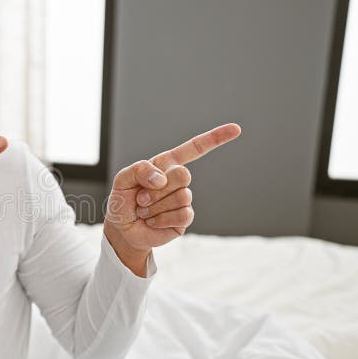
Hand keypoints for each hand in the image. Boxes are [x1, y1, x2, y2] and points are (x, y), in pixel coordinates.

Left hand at [104, 123, 241, 275]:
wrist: (122, 229)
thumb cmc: (123, 201)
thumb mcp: (123, 179)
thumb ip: (139, 169)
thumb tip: (162, 178)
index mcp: (165, 164)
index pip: (193, 149)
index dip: (215, 138)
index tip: (236, 129)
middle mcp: (177, 180)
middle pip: (183, 174)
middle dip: (157, 189)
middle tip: (141, 198)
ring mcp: (183, 199)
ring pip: (182, 197)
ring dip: (156, 206)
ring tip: (144, 210)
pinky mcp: (184, 218)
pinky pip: (183, 215)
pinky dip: (162, 219)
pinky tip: (153, 221)